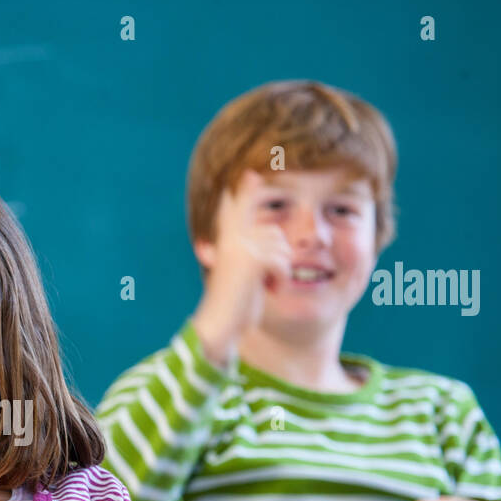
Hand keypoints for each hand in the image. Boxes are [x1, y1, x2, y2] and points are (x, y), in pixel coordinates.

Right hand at [192, 170, 291, 365]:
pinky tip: (267, 291)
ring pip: (281, 248)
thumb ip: (252, 253)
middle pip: (275, 233)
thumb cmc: (234, 305)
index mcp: (227, 240)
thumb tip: (267, 240)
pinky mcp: (250, 260)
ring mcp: (239, 247)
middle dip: (279, 259)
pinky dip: (280, 281)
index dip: (246, 190)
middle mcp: (231, 239)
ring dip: (280, 272)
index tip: (252, 173)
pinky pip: (282, 263)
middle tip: (265, 280)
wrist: (218, 327)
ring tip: (263, 287)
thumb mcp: (242, 273)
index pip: (237, 207)